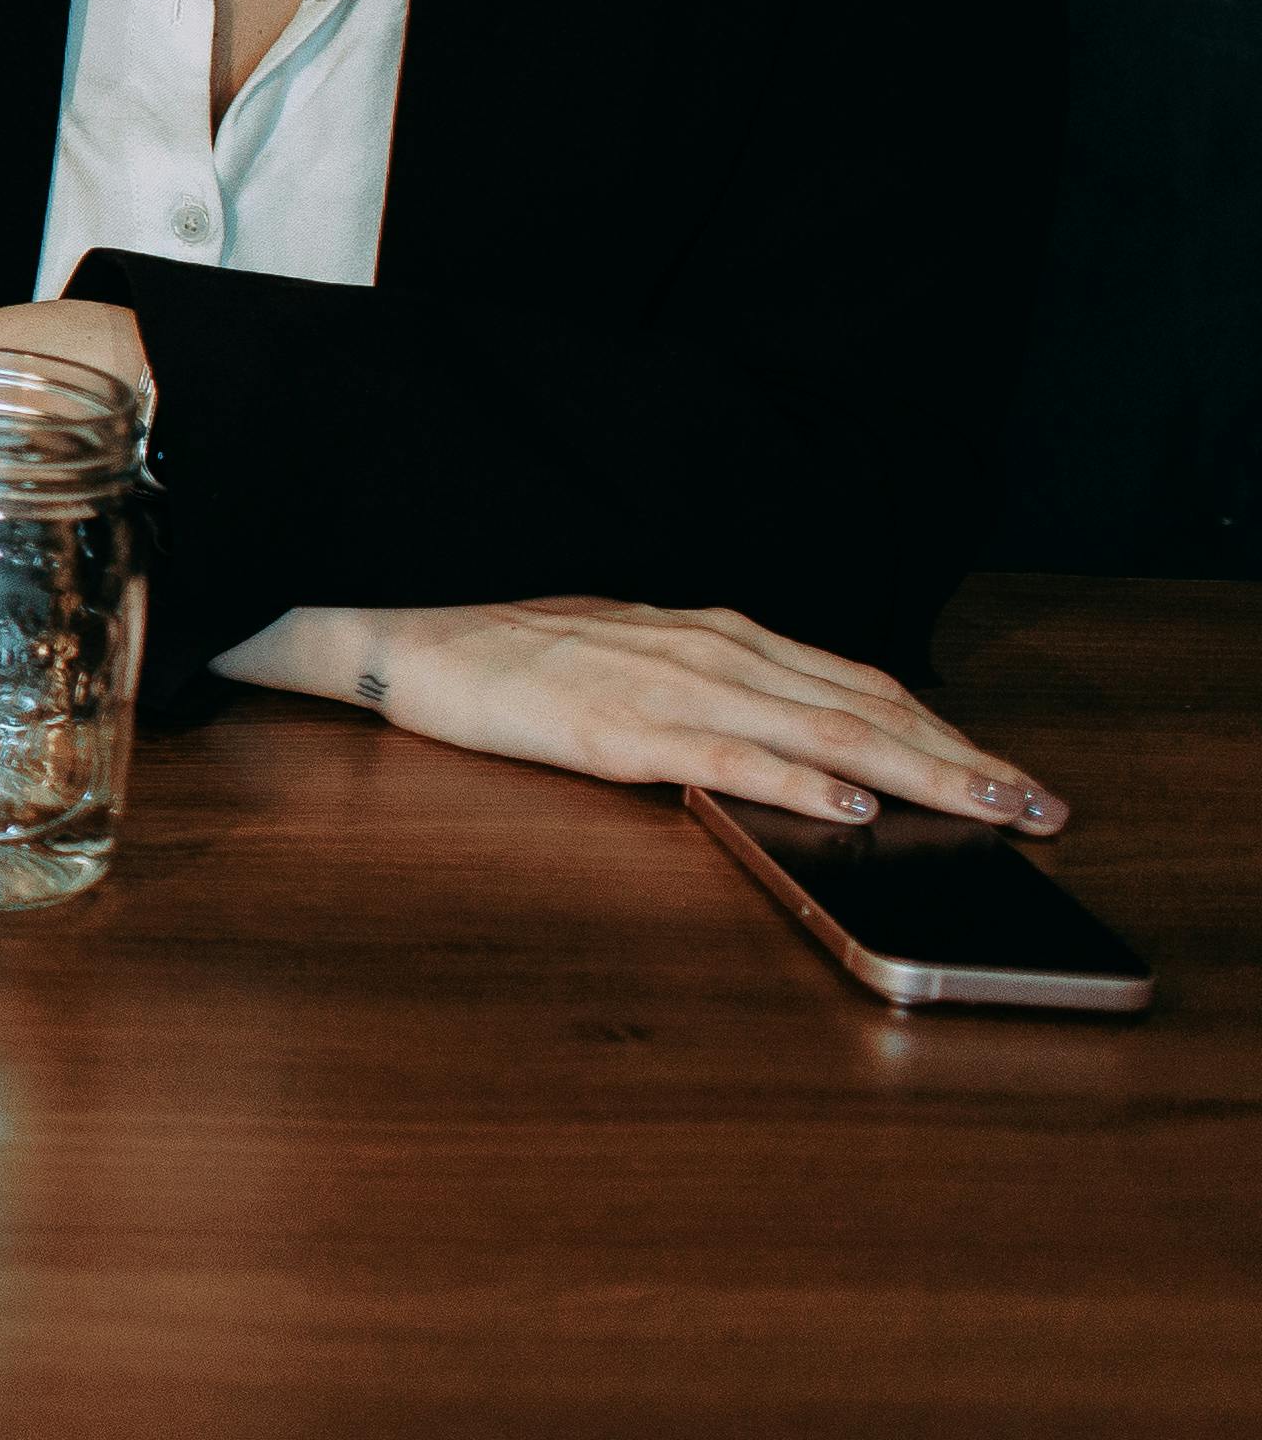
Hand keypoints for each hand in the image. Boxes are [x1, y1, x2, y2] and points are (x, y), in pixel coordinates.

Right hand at [258, 598, 1067, 831]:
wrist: (396, 629)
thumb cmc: (504, 651)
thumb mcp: (625, 659)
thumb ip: (707, 693)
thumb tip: (786, 748)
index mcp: (714, 634)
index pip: (858, 683)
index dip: (943, 728)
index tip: (1011, 771)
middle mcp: (708, 649)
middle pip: (863, 708)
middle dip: (962, 759)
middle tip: (1044, 806)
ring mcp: (664, 686)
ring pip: (819, 731)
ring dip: (915, 773)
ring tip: (990, 810)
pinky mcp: (613, 728)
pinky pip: (724, 757)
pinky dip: (797, 782)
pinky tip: (846, 809)